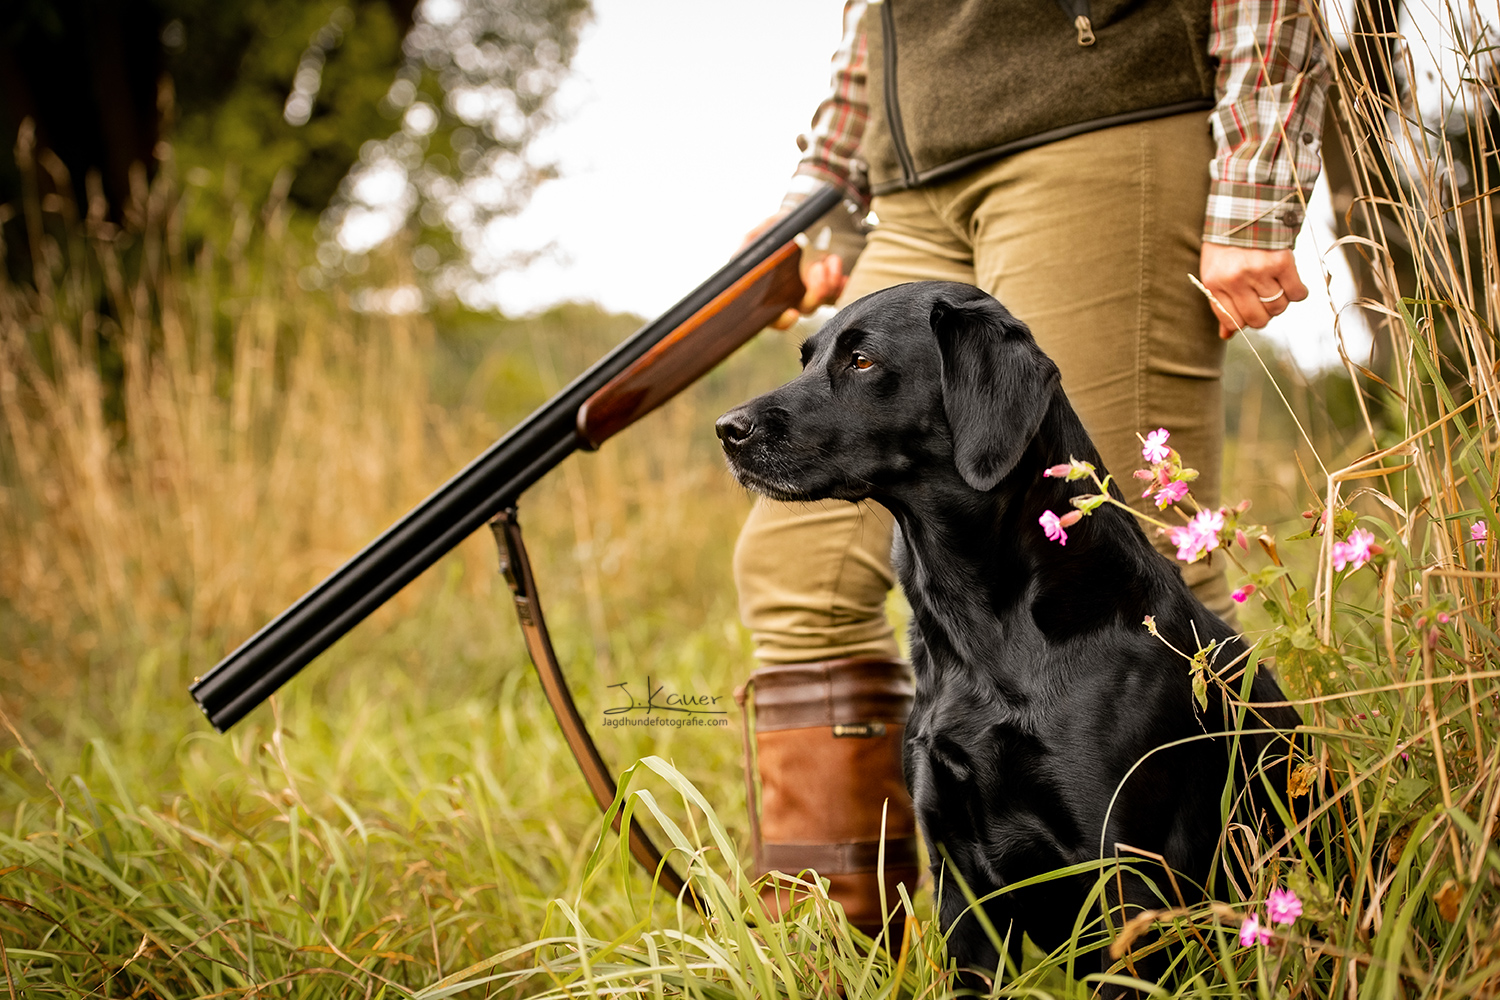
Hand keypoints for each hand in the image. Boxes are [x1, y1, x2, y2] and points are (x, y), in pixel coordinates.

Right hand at [743, 213, 847, 329]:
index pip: (773, 317)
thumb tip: (735, 259)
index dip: (782, 321)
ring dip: (829, 283)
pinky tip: (835, 265)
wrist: (799, 215)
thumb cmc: (774, 228)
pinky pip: (837, 293)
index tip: (792, 313)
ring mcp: (809, 291)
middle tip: (817, 268)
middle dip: (815, 292)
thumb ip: (746, 248)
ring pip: (823, 301)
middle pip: (804, 308)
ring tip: (830, 260)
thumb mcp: (758, 234)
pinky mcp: (827, 284)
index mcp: (768, 291)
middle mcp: (789, 296)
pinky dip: (840, 283)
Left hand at [1199, 242, 1307, 338]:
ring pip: (1278, 308)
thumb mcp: (1214, 274)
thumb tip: (1226, 336)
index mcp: (1215, 284)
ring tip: (1276, 285)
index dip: (1244, 321)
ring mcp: (1259, 271)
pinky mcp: (1282, 262)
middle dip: (1264, 315)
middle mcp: (1235, 279)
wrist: (1245, 210)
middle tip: (1265, 300)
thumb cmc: (1227, 248)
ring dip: (1281, 302)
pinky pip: (1297, 293)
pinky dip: (1298, 292)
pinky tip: (1291, 282)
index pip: (1233, 322)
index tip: (1250, 310)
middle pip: (1258, 320)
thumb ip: (1220, 305)